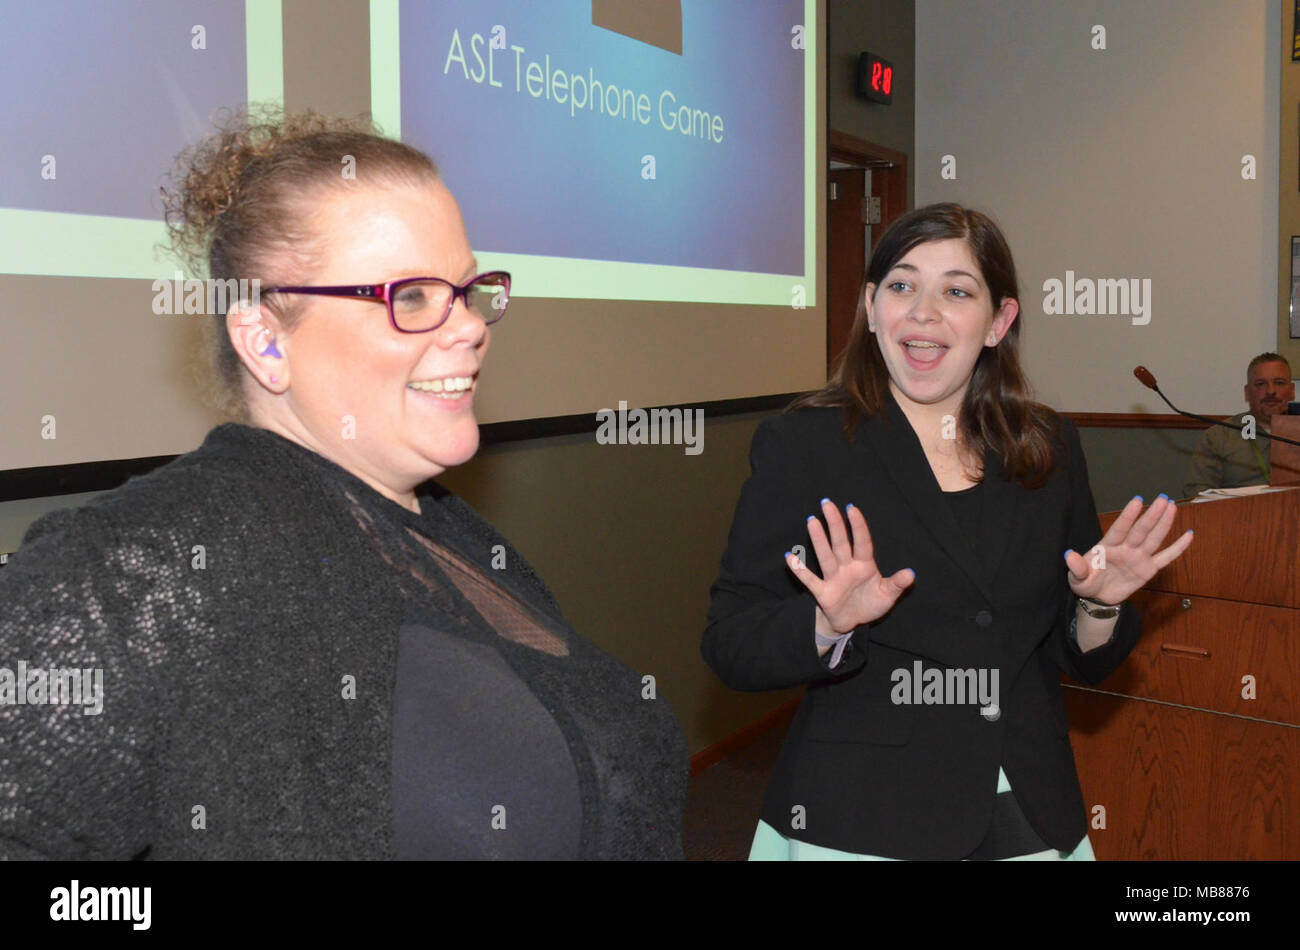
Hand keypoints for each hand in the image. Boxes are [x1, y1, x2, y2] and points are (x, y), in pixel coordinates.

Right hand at [785, 498, 915, 633]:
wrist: (852, 622)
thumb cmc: (870, 603)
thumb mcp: (887, 595)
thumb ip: (897, 584)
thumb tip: (911, 573)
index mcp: (865, 566)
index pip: (862, 543)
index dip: (858, 527)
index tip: (852, 508)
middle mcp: (847, 567)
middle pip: (840, 543)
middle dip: (834, 524)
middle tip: (827, 503)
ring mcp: (833, 578)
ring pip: (825, 556)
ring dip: (818, 540)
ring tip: (812, 521)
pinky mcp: (823, 592)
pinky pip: (810, 580)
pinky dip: (800, 569)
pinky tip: (790, 556)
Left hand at [1064, 494, 1192, 604]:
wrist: (1097, 597)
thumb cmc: (1085, 582)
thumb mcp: (1077, 578)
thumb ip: (1076, 567)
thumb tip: (1068, 555)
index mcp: (1107, 547)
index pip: (1120, 529)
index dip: (1128, 516)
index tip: (1137, 501)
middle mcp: (1125, 548)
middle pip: (1141, 530)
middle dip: (1152, 515)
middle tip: (1163, 498)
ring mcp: (1138, 557)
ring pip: (1154, 539)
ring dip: (1164, 523)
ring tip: (1172, 507)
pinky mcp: (1148, 569)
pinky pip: (1166, 557)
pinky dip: (1177, 547)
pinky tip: (1188, 535)